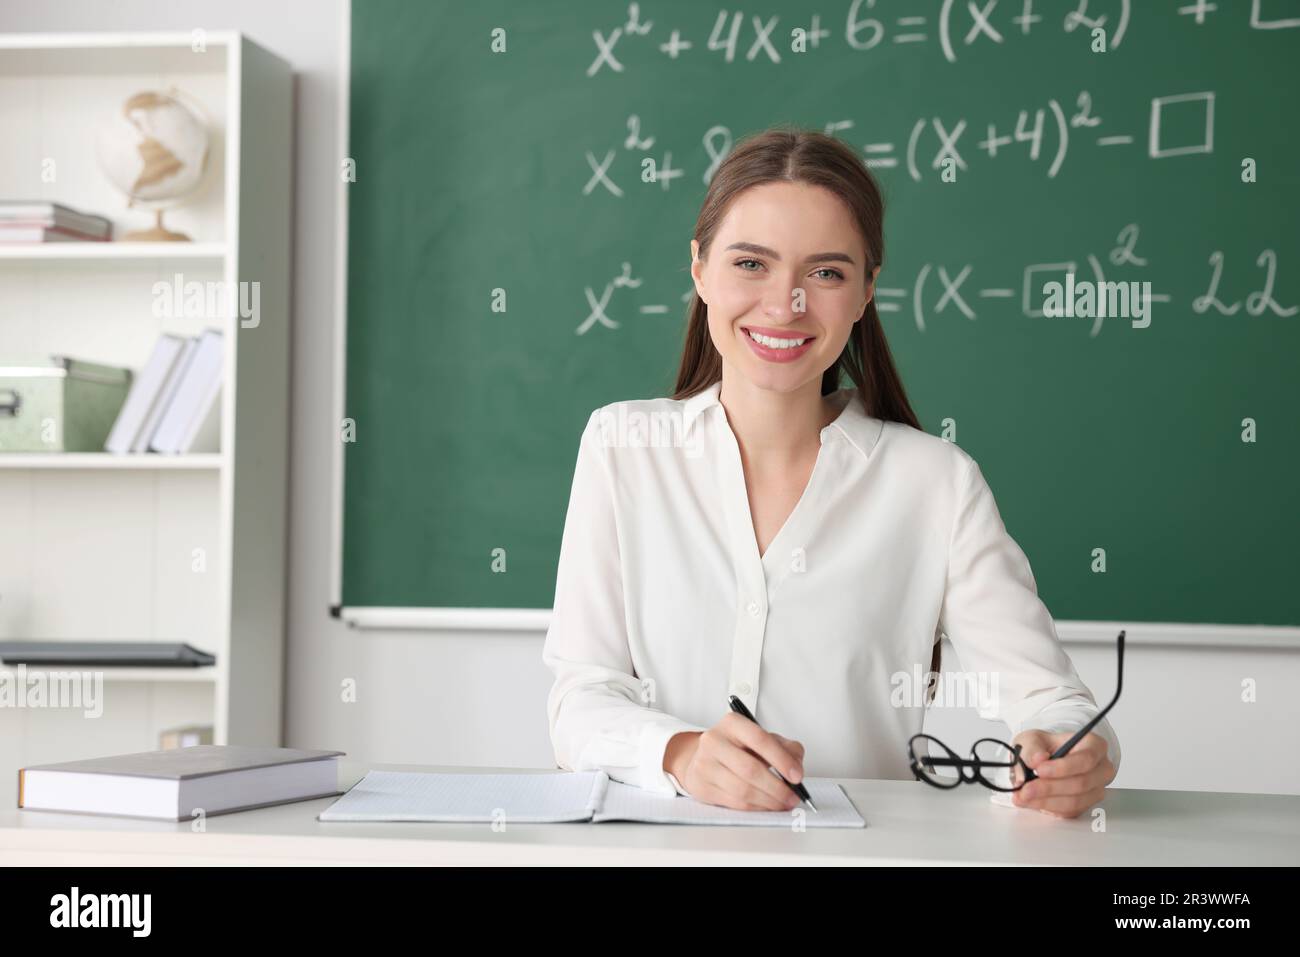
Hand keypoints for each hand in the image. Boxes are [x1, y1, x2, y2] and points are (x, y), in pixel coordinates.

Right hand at [664, 714, 805, 810]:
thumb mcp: (763, 739)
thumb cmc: (738, 747)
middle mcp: (714, 741)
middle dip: (777, 787)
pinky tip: (766, 806)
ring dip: (768, 801)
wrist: (704, 757)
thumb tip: (797, 768)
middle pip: (750, 769)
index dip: (782, 760)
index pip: (760, 739)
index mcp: (732, 723)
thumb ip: (786, 748)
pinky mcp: (702, 787)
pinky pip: (734, 803)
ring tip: (783, 803)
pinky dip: (756, 808)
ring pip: (742, 790)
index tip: (797, 776)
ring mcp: (704, 764)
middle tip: (793, 796)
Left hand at [1009, 730, 1114, 818]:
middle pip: (1081, 783)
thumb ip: (1031, 749)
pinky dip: (1047, 808)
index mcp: (1094, 746)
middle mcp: (1101, 769)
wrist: (1042, 761)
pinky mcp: (1085, 806)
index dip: (1063, 767)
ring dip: (1046, 801)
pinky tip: (1030, 801)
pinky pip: (1069, 812)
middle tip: (1025, 788)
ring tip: (1023, 796)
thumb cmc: (1043, 747)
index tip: (1039, 770)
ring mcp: (1095, 790)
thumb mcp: (1031, 740)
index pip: (1085, 759)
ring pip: (1075, 801)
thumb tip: (1036, 760)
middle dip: (1050, 787)